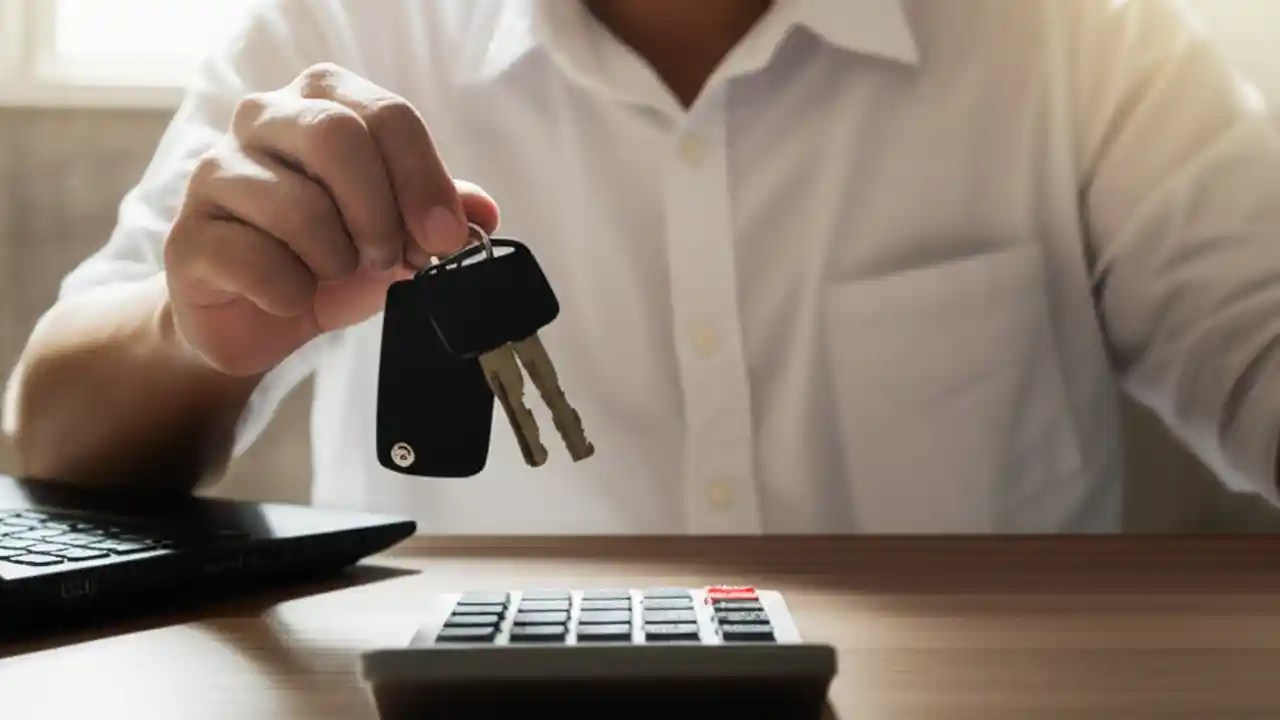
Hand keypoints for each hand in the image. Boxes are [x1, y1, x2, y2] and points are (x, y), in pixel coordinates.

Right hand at [164, 62, 498, 376]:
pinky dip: (290, 293)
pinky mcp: (187, 235)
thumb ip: (440, 214)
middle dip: (379, 213)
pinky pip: (255, 261)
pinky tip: (288, 296)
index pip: (387, 115)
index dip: (424, 180)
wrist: (256, 317)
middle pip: (338, 137)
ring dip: (335, 259)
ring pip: (298, 205)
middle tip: (387, 258)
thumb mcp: (399, 234)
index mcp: (322, 100)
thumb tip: (482, 212)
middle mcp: (262, 118)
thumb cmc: (328, 257)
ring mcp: (216, 172)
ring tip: (331, 273)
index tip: (444, 237)